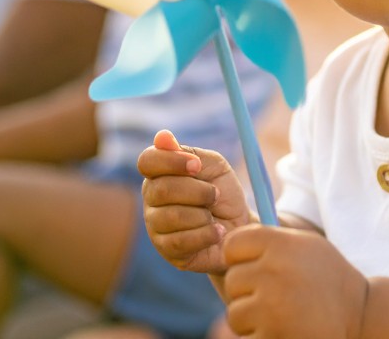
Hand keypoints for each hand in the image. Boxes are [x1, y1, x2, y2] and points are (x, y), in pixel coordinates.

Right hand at [138, 129, 249, 273]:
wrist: (241, 228)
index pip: (147, 161)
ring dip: (203, 214)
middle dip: (197, 191)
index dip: (171, 161)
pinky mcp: (168, 251)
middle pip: (161, 189)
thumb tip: (162, 136)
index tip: (197, 165)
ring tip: (215, 216)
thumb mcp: (214, 166)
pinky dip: (207, 234)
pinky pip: (181, 241)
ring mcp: (156, 227)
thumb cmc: (223, 194)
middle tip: (215, 194)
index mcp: (159, 174)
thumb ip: (189, 151)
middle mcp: (151, 200)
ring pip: (172, 216)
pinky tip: (218, 231)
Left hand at [222, 225, 367, 338]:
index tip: (258, 266)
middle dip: (249, 291)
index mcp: (280, 244)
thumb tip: (225, 236)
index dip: (242, 257)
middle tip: (278, 295)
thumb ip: (269, 239)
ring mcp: (273, 306)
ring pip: (235, 312)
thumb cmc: (327, 277)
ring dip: (253, 318)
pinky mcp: (273, 334)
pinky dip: (261, 337)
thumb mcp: (305, 245)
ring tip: (281, 314)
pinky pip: (247, 337)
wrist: (361, 315)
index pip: (232, 245)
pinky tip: (284, 329)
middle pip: (233, 280)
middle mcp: (274, 271)